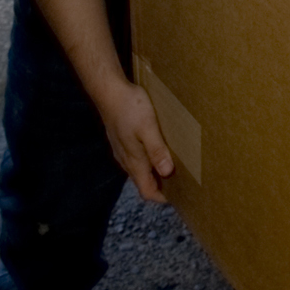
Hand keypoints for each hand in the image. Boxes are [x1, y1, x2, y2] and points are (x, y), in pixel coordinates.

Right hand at [94, 80, 175, 203]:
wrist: (109, 91)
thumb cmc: (129, 107)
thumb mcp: (147, 128)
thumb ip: (157, 150)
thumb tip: (167, 172)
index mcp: (134, 161)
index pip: (147, 191)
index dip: (161, 198)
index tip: (179, 197)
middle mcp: (126, 160)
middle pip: (144, 182)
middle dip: (161, 186)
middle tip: (181, 182)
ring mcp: (123, 150)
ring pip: (140, 170)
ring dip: (155, 172)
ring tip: (174, 166)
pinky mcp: (122, 140)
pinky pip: (137, 157)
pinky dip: (149, 160)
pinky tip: (159, 149)